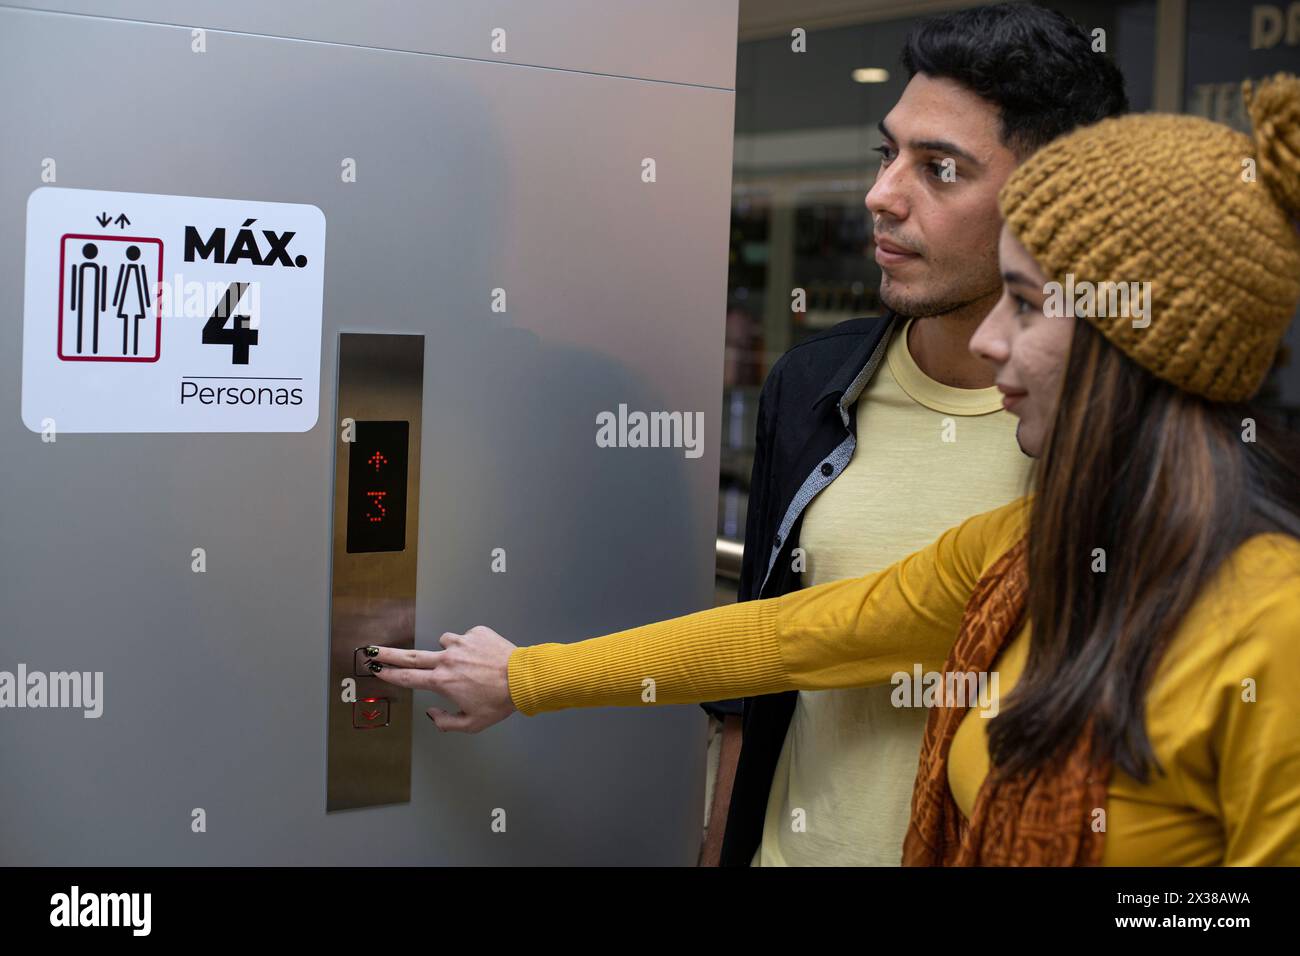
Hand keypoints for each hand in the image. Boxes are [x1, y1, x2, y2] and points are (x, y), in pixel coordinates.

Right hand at [366, 626, 517, 732]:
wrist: (524, 678)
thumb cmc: (499, 702)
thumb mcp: (471, 724)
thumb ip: (445, 722)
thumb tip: (431, 713)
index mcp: (442, 682)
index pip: (408, 678)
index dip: (390, 675)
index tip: (376, 670)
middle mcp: (447, 659)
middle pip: (411, 656)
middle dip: (389, 654)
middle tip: (373, 650)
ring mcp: (461, 643)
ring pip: (444, 644)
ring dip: (448, 653)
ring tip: (468, 665)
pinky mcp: (476, 633)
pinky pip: (466, 638)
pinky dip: (471, 646)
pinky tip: (485, 658)